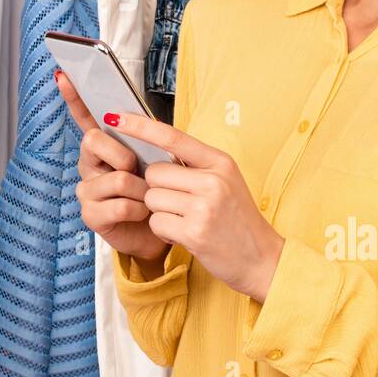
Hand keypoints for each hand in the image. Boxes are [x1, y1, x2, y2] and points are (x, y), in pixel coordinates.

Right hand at [54, 69, 170, 264]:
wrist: (160, 232)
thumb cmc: (157, 193)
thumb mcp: (155, 161)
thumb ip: (142, 138)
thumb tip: (124, 116)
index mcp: (103, 147)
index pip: (85, 117)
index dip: (73, 97)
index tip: (63, 75)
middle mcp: (88, 165)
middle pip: (94, 140)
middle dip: (123, 154)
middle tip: (138, 170)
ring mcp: (86, 190)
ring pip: (116, 177)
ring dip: (142, 190)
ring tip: (146, 199)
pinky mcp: (90, 215)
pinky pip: (119, 204)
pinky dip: (139, 209)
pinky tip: (140, 214)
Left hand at [101, 110, 284, 302]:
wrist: (262, 258)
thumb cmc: (238, 219)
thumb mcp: (225, 181)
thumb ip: (194, 164)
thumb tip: (154, 147)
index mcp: (220, 162)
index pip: (172, 136)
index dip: (140, 126)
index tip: (115, 118)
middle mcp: (213, 180)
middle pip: (154, 173)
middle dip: (157, 189)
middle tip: (179, 204)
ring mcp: (204, 207)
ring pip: (152, 198)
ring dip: (160, 212)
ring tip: (185, 220)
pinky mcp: (194, 233)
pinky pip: (156, 222)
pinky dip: (164, 230)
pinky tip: (184, 234)